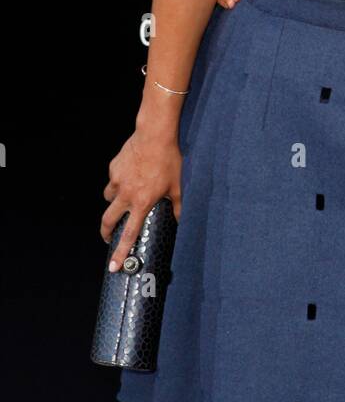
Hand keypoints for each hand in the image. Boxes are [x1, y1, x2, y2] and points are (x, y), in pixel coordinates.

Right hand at [101, 129, 183, 270]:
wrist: (155, 135)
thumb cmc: (169, 160)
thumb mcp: (179, 186)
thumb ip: (179, 206)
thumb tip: (181, 220)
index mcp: (142, 203)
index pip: (129, 235)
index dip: (120, 252)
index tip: (113, 266)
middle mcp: (125, 194)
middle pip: (108, 220)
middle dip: (106, 232)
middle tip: (108, 238)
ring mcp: (117, 180)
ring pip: (108, 198)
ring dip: (113, 203)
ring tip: (123, 201)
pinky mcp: (113, 168)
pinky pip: (113, 180)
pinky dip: (118, 182)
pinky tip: (130, 175)